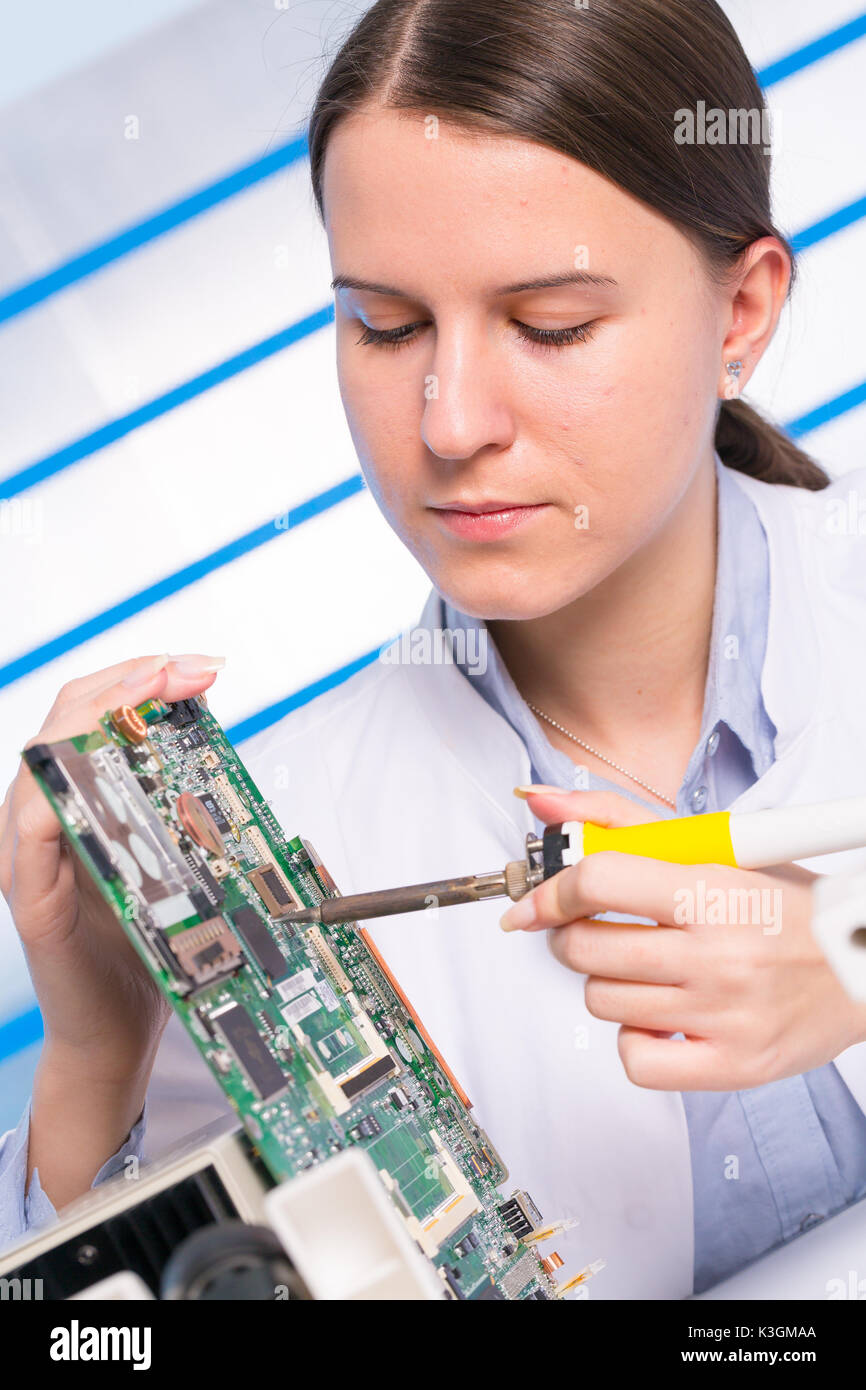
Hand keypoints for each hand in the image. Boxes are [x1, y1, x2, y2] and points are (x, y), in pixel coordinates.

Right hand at [0, 653, 223, 1081]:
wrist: (121, 1030)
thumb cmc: (147, 942)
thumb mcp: (173, 858)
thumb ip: (174, 806)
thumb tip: (210, 747)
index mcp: (81, 801)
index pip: (92, 715)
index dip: (140, 679)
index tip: (199, 666)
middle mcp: (46, 818)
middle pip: (64, 720)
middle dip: (127, 683)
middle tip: (187, 671)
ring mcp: (31, 855)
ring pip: (41, 764)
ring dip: (95, 722)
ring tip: (147, 698)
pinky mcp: (32, 898)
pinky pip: (32, 833)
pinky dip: (60, 797)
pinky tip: (96, 775)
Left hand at [501, 787, 865, 1090]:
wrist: (865, 965)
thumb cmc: (789, 907)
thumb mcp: (714, 847)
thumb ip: (622, 821)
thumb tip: (542, 799)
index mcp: (714, 888)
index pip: (598, 881)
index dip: (555, 890)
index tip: (542, 900)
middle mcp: (719, 953)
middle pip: (587, 947)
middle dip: (574, 935)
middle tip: (596, 928)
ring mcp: (725, 1014)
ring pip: (602, 1001)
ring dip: (607, 982)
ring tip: (645, 968)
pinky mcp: (732, 1065)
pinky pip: (635, 1060)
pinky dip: (634, 1039)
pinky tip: (660, 1015)